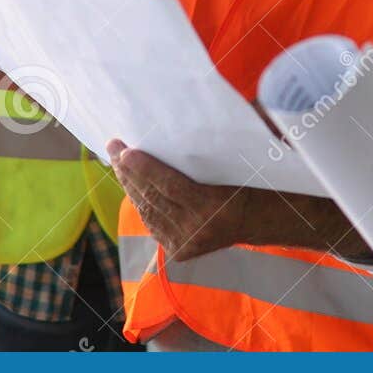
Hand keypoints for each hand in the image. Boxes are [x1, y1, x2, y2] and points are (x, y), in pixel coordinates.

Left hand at [107, 140, 245, 261]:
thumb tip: (190, 121)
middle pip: (153, 197)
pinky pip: (152, 223)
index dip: (145, 168)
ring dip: (129, 186)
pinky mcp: (179, 252)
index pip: (170, 185)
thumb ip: (213, 148)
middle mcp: (197, 230)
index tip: (126, 150)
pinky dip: (140, 203)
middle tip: (113, 147)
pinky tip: (130, 184)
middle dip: (129, 171)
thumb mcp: (236, 164)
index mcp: (215, 207)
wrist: (258, 220)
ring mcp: (186, 244)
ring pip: (147, 211)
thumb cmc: (250, 183)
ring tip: (118, 162)